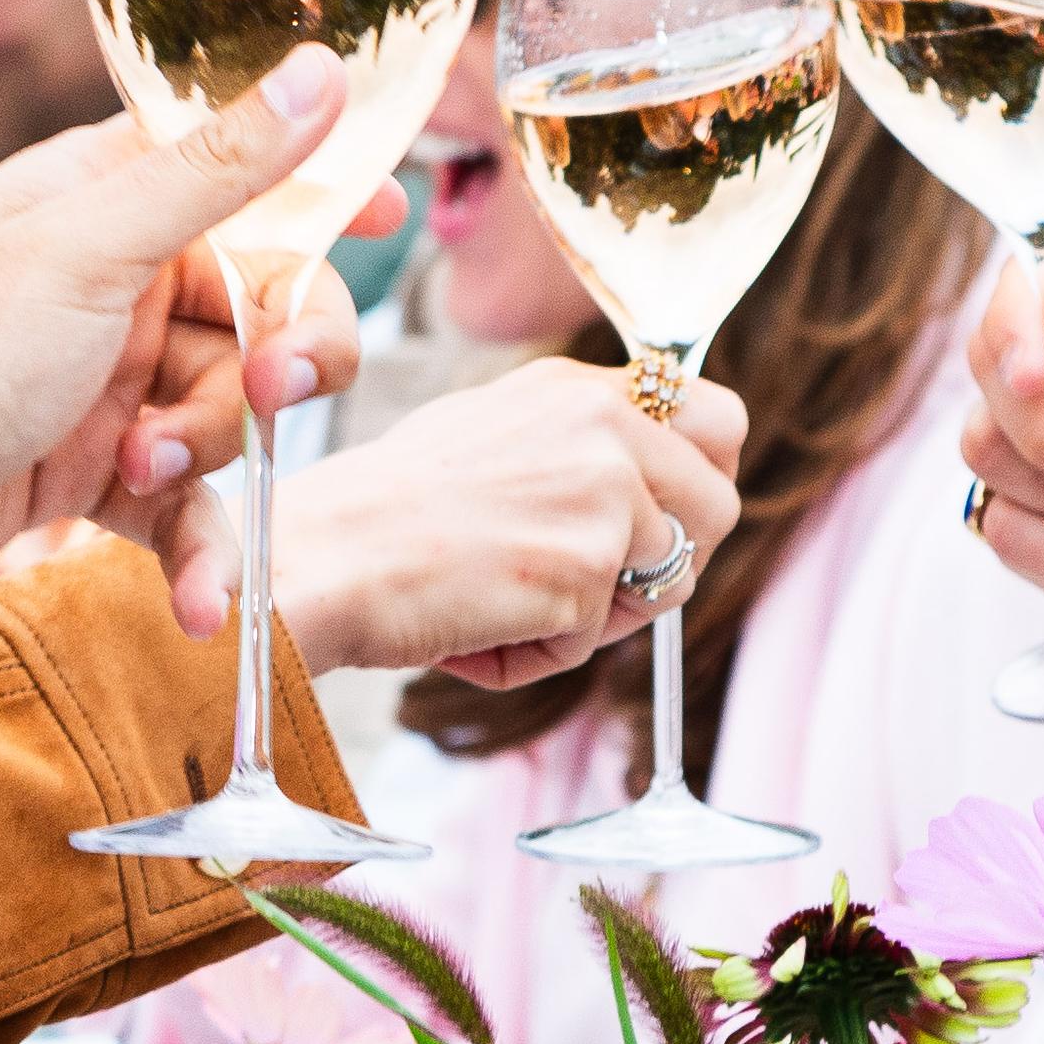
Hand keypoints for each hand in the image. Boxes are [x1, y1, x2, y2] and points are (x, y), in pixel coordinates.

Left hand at [0, 47, 403, 631]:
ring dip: (210, 452)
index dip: (314, 191)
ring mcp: (104, 385)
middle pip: (260, 301)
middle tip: (275, 386)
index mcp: (97, 202)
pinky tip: (198, 602)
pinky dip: (200, 554)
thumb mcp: (87, 252)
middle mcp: (107, 287)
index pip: (233, 170)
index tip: (386, 213)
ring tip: (145, 474)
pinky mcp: (97, 481)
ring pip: (232, 406)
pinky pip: (189, 508)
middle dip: (282, 352)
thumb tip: (320, 72)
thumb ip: (217, 169)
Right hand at [272, 357, 746, 687]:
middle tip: (602, 586)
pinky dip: (538, 655)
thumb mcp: (490, 433)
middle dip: (676, 559)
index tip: (669, 518)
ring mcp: (603, 494)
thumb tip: (647, 487)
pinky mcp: (587, 568)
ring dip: (594, 618)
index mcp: (580, 388)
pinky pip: (593, 643)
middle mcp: (605, 426)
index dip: (705, 478)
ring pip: (665, 587)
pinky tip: (474, 625)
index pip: (717, 417)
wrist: (323, 556)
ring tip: (504, 601)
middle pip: (720, 506)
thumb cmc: (384, 511)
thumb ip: (576, 445)